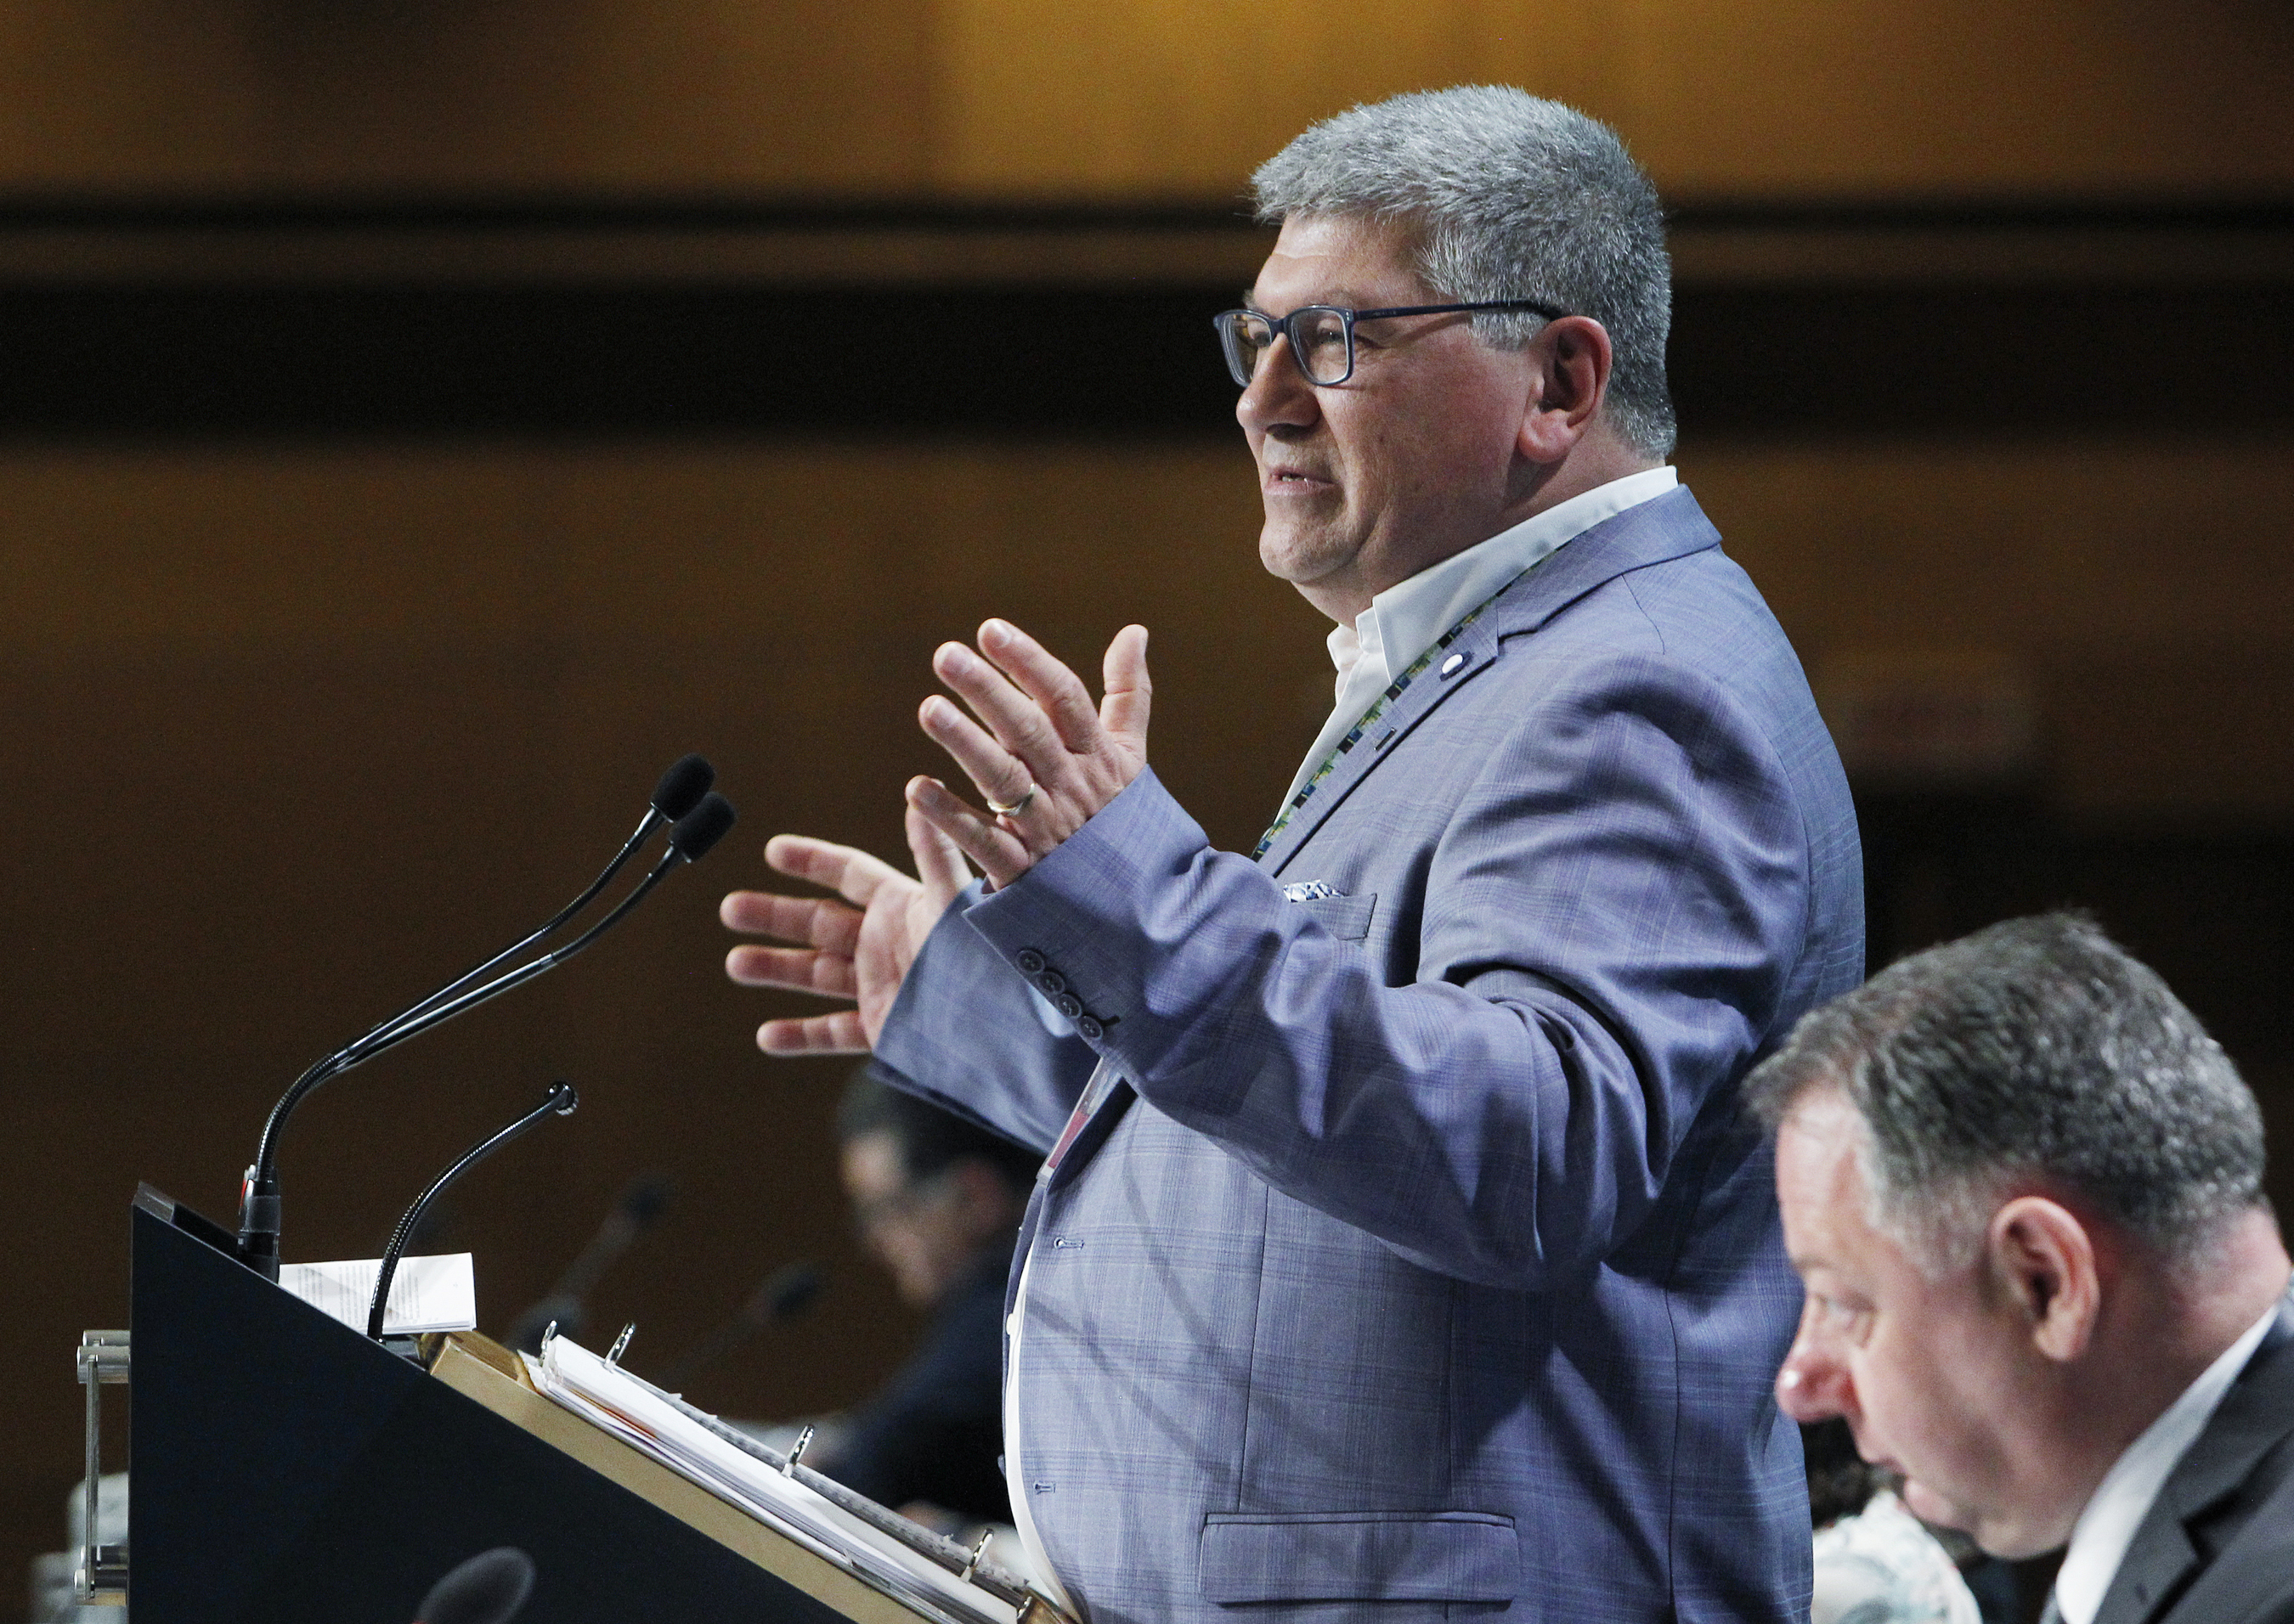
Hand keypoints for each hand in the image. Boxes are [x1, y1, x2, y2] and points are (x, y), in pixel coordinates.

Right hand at [720, 808, 972, 1053]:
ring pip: (817, 975)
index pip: (849, 874)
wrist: (1009, 1029)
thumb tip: (918, 791)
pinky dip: (800, 1035)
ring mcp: (884, 986)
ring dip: (775, 968)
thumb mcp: (955, 901)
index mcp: (904, 905)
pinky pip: (834, 1033)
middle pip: (819, 922)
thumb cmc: (988, 958)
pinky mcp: (886, 1030)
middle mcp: (889, 942)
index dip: (811, 860)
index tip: (771, 849)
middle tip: (728, 908)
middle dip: (774, 914)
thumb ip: (934, 852)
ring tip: (734, 963)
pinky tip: (765, 1036)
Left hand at [910, 619, 1150, 888]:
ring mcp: (1047, 829)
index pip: (1064, 698)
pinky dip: (951, 816)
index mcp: (1097, 755)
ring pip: (1005, 780)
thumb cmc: (1123, 820)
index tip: (990, 629)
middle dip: (988, 691)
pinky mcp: (1024, 872)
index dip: (1029, 662)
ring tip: (928, 708)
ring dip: (966, 743)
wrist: (1136, 908)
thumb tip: (1134, 631)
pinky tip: (917, 790)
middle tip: (946, 655)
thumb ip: (1128, 693)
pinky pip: (984, 841)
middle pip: (1029, 731)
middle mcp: (1072, 786)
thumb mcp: (1131, 756)